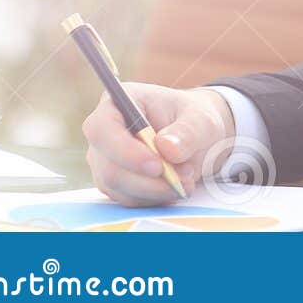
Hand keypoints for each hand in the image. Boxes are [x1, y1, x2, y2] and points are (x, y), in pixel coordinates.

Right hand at [82, 83, 233, 206]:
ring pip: (118, 188)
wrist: (197, 138)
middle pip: (109, 167)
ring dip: (155, 190)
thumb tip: (165, 147)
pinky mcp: (114, 183)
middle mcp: (104, 134)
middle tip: (184, 177)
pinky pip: (128, 199)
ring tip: (187, 179)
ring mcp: (105, 161)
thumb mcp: (202, 119)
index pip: (101, 128)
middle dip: (148, 180)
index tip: (156, 165)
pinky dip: (155, 198)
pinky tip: (177, 187)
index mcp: (118, 103)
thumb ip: (188, 131)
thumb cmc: (195, 120)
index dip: (124, 150)